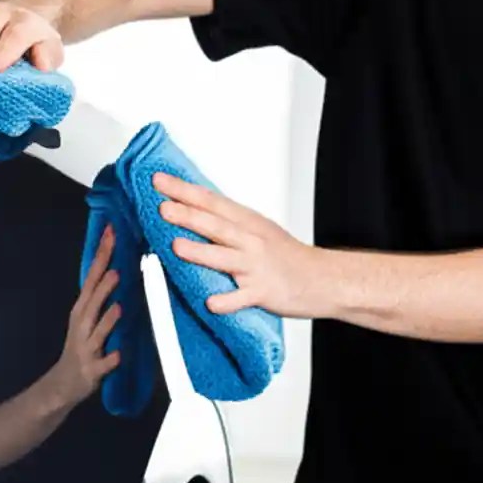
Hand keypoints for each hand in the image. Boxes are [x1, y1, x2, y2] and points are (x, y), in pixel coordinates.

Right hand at [47, 225, 122, 406]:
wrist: (62, 385)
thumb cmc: (81, 348)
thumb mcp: (88, 318)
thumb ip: (101, 296)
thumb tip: (119, 267)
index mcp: (83, 309)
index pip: (93, 277)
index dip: (103, 254)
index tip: (112, 231)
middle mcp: (82, 324)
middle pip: (93, 298)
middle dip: (104, 278)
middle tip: (116, 259)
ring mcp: (87, 347)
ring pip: (98, 330)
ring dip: (108, 317)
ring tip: (119, 302)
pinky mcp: (93, 370)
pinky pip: (104, 364)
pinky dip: (112, 358)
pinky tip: (120, 353)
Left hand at [154, 173, 329, 317]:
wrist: (323, 278)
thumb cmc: (285, 256)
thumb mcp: (256, 229)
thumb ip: (224, 222)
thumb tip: (188, 210)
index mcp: (246, 222)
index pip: (210, 201)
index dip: (184, 190)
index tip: (159, 180)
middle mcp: (250, 241)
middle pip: (215, 225)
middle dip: (188, 215)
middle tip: (162, 208)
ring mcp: (255, 267)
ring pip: (225, 258)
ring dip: (200, 252)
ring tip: (176, 246)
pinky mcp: (263, 292)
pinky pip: (242, 298)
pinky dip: (227, 301)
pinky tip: (212, 302)